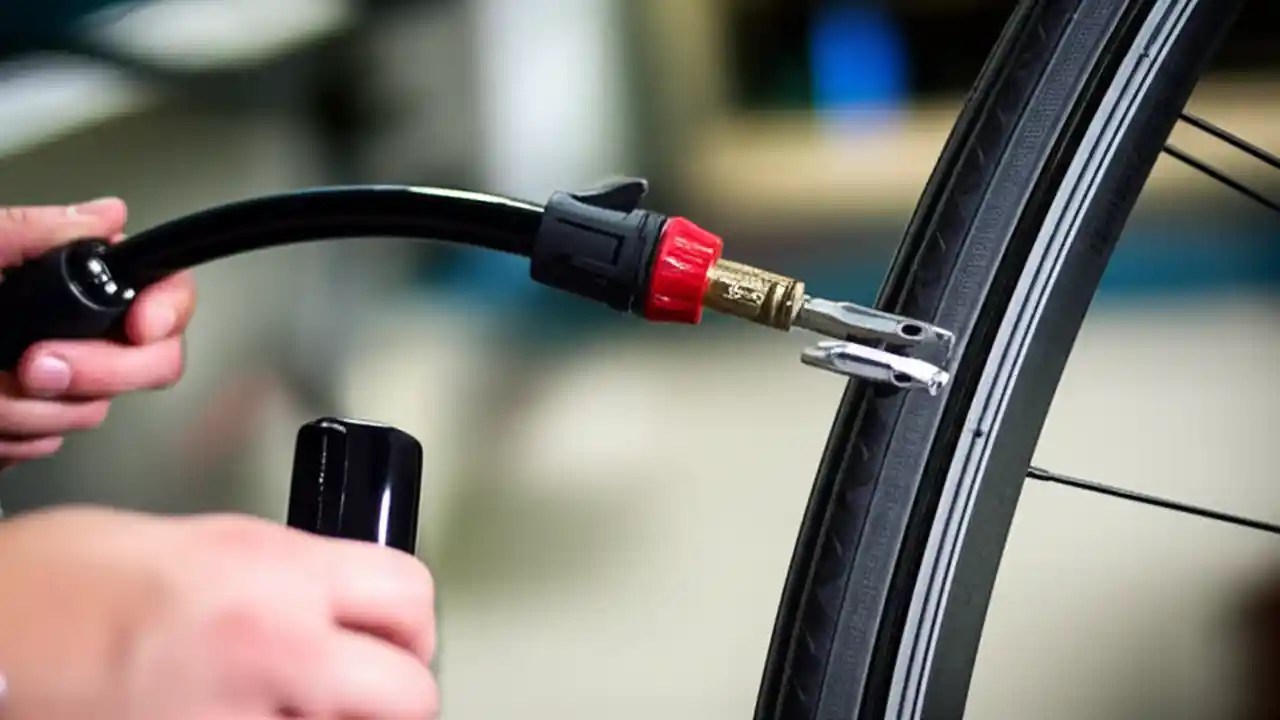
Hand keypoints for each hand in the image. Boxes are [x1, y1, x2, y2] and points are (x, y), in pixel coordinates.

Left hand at [0, 199, 195, 466]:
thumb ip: (30, 232)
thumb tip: (103, 216)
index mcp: (63, 280)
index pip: (163, 290)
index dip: (167, 310)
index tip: (139, 325)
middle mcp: (69, 329)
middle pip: (149, 362)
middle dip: (95, 370)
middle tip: (35, 366)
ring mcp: (49, 381)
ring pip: (90, 411)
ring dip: (30, 410)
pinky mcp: (21, 425)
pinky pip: (42, 444)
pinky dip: (7, 436)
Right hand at [0, 507, 437, 719]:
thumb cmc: (58, 589)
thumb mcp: (193, 544)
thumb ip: (279, 571)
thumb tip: (331, 600)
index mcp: (274, 571)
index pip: (410, 595)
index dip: (412, 622)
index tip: (400, 635)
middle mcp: (273, 645)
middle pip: (409, 693)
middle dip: (395, 694)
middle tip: (368, 690)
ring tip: (299, 708)